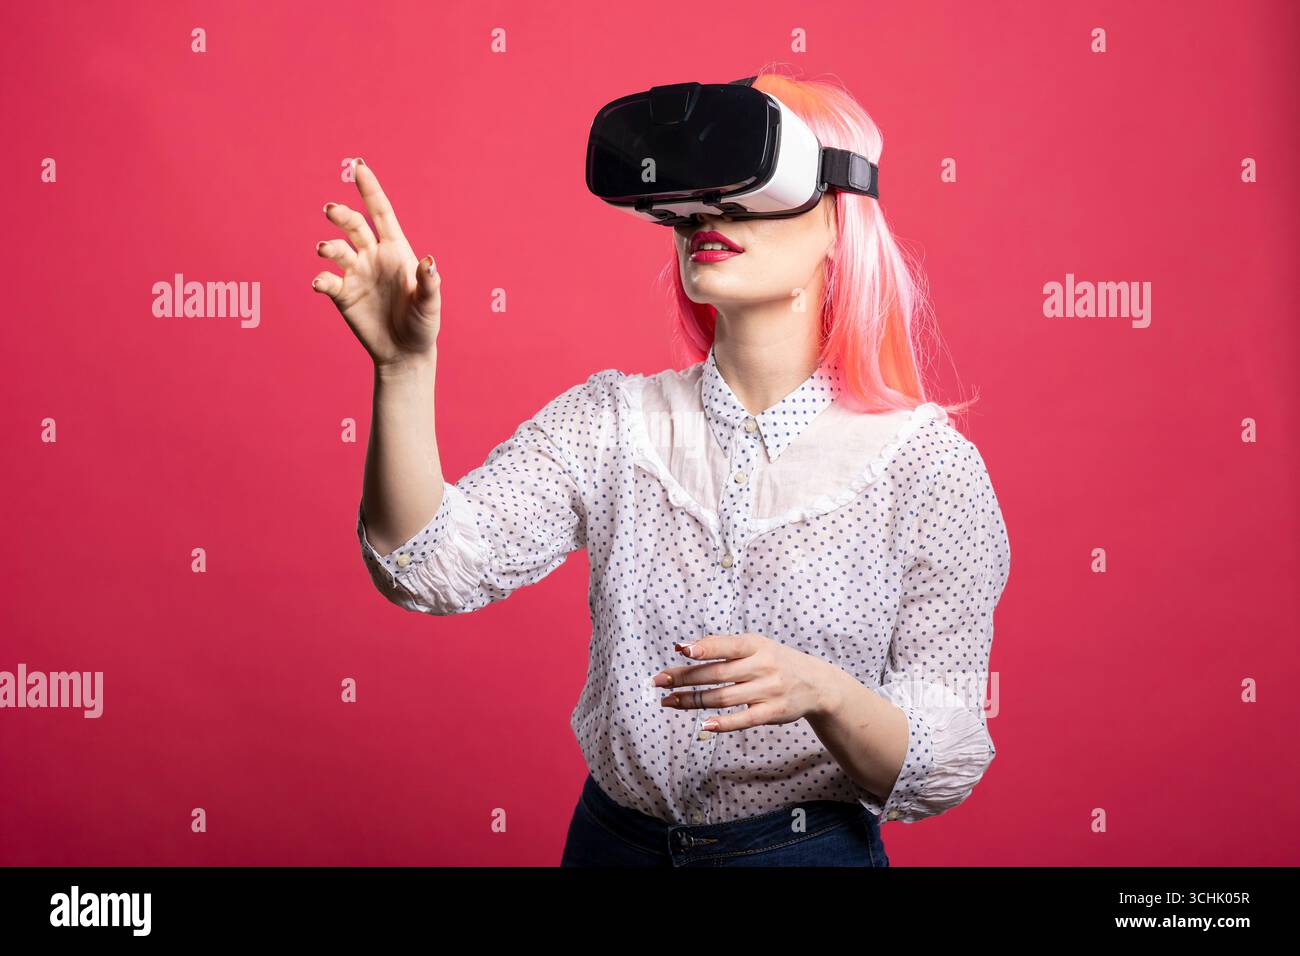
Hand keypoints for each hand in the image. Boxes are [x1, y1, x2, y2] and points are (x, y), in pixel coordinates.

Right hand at [312, 158, 441, 372]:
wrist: (404, 352)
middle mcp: (373, 256)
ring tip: (324, 250)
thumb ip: (430, 283)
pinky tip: (320, 284)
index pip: (381, 213)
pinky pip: (327, 280)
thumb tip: (430, 260)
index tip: (359, 166)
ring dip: (329, 246)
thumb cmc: (423, 325)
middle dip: (342, 215)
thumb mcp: (430, 305)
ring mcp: (356, 274)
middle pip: (354, 226)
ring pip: (337, 249)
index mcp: (396, 251)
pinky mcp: (342, 295)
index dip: (371, 190)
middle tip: (331, 210)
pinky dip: (321, 279)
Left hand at [654, 633, 840, 731]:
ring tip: (670, 701)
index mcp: (757, 645)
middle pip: (718, 674)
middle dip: (685, 678)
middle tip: (659, 681)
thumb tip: (681, 647)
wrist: (816, 683)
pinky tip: (703, 725)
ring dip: (693, 701)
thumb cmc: (774, 661)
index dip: (705, 648)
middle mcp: (763, 666)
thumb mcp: (755, 646)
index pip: (727, 645)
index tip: (681, 650)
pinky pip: (744, 719)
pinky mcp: (773, 713)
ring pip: (724, 698)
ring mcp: (769, 691)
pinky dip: (722, 723)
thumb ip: (721, 646)